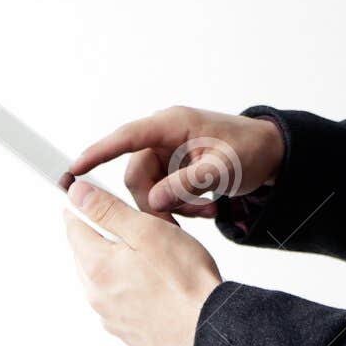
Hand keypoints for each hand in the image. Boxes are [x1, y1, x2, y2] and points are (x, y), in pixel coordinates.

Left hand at [62, 181, 222, 345]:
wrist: (210, 326)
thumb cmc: (186, 279)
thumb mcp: (147, 230)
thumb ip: (108, 210)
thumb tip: (77, 194)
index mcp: (98, 267)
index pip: (74, 229)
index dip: (82, 209)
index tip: (89, 200)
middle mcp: (97, 296)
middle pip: (84, 255)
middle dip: (99, 237)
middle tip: (128, 227)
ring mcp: (111, 317)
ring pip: (100, 280)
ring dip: (113, 264)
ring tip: (146, 257)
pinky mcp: (127, 332)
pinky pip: (116, 303)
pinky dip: (125, 289)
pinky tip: (151, 284)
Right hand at [64, 105, 284, 220]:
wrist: (272, 153)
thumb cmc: (250, 151)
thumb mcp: (223, 169)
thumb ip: (187, 184)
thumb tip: (154, 202)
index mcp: (172, 125)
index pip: (126, 137)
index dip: (98, 153)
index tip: (73, 170)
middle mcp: (164, 136)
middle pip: (136, 176)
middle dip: (154, 202)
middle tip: (181, 221)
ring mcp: (168, 152)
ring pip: (148, 189)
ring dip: (171, 206)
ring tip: (204, 210)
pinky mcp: (173, 167)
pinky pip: (162, 192)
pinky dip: (179, 205)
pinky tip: (204, 208)